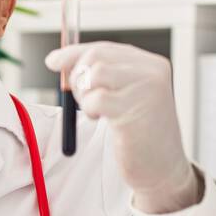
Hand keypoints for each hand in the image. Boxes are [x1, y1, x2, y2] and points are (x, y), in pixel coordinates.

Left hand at [45, 41, 200, 213]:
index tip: (53, 61)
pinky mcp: (134, 108)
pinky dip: (90, 110)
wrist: (162, 168)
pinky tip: (104, 121)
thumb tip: (57, 60)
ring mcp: (146, 87)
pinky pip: (96, 98)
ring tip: (98, 112)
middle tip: (83, 100)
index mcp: (151, 64)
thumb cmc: (139, 134)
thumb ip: (100, 76)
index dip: (74, 54)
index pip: (104, 48)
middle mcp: (152, 70)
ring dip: (85, 95)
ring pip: (94, 74)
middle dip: (78, 77)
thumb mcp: (123, 96)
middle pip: (96, 56)